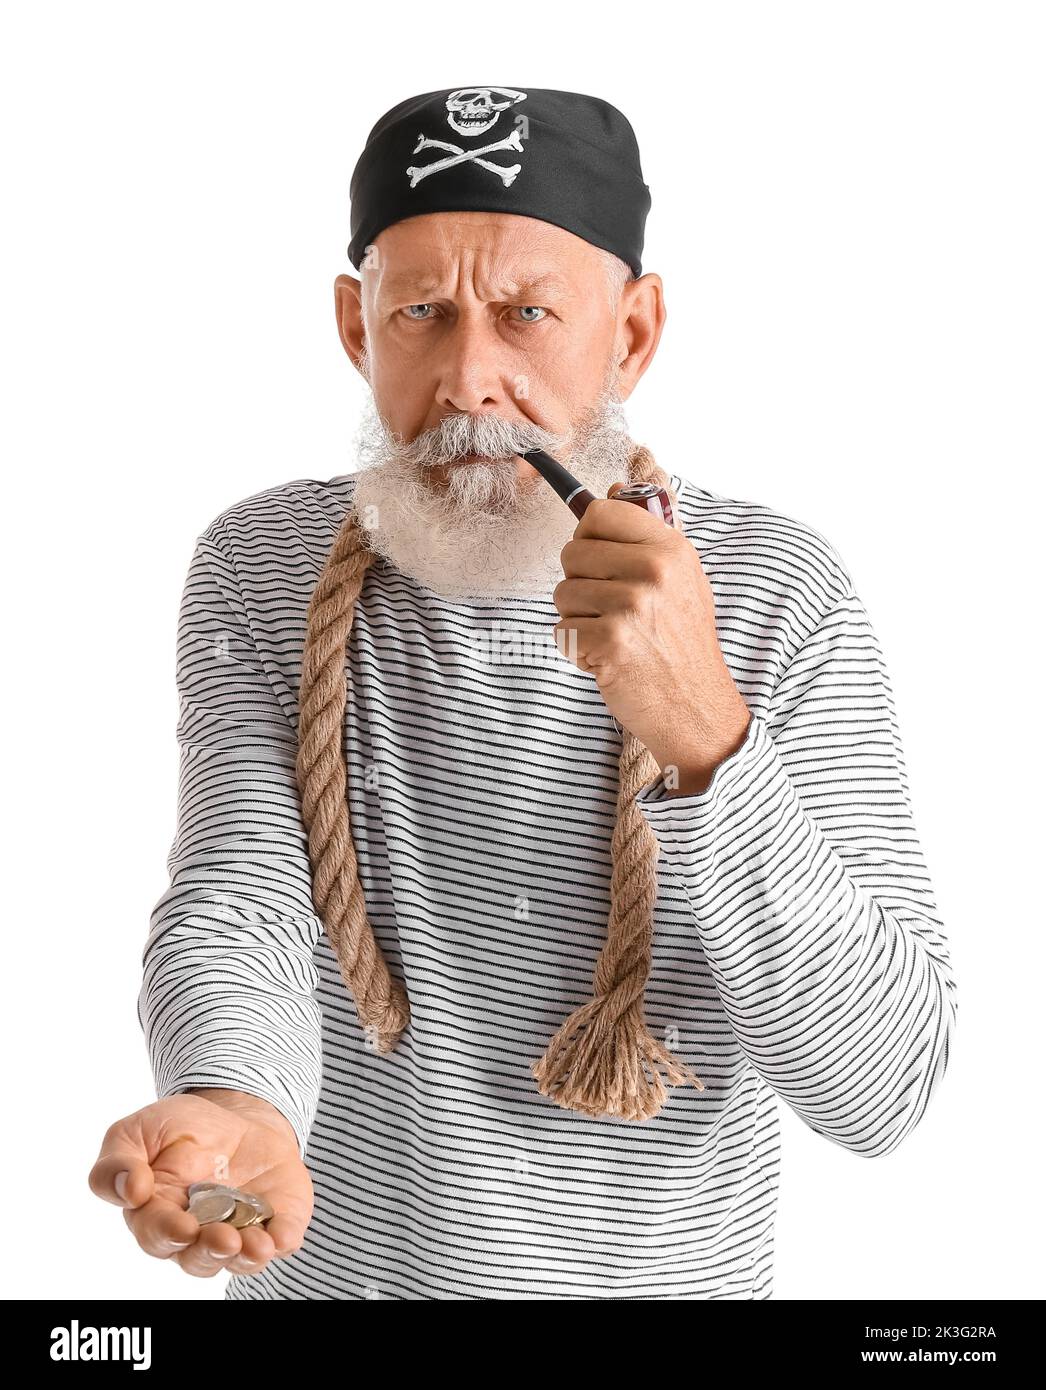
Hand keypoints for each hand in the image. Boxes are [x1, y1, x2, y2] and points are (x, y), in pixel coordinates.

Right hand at [87, 1088, 312, 1278]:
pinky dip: (283, 1239)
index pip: (157, 1235)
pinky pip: (281, 1238)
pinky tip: (282, 1237)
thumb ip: (118, 1162)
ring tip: (257, 1246)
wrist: (235, 1114)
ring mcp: (239, 1230)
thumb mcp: (138, 1132)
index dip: (168, 1233)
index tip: (182, 1226)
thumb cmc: (179, 1128)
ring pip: (239, 1258)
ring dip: (247, 1257)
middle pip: (198, 1258)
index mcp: (156, 1216)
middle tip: (224, 1240)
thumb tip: (129, 1189)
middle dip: (210, 1251)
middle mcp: (197, 1234)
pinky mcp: (275, 1220)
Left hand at [552, 487, 751, 793]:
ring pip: (562, 593)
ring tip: (612, 636)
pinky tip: (607, 658)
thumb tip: (612, 489)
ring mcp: (632, 606)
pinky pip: (562, 630)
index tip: (599, 560)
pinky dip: (576, 648)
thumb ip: (648, 536)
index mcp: (671, 549)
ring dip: (577, 618)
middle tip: (610, 610)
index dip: (589, 536)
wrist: (696, 707)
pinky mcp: (610, 642)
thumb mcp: (684, 579)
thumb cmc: (683, 643)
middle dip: (580, 583)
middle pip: (572, 552)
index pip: (601, 512)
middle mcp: (654, 571)